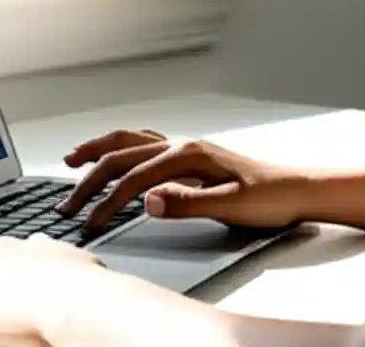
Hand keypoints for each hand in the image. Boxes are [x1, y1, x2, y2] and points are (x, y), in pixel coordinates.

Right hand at [56, 128, 307, 231]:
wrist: (297, 189)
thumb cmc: (269, 199)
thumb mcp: (229, 206)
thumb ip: (186, 203)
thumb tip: (147, 201)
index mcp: (188, 155)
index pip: (135, 178)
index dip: (108, 202)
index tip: (90, 223)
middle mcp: (182, 144)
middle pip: (123, 156)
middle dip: (90, 180)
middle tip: (67, 205)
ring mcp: (185, 146)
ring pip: (130, 141)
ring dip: (98, 150)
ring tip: (72, 159)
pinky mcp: (190, 155)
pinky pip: (145, 142)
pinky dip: (121, 146)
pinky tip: (115, 153)